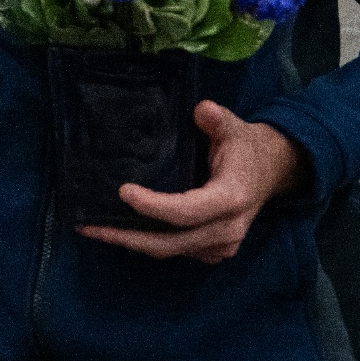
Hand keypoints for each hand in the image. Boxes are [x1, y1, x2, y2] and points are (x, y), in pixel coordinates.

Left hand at [77, 101, 308, 263]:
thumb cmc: (244, 148)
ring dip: (132, 243)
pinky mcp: (213, 251)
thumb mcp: (234, 128)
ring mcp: (221, 246)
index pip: (187, 211)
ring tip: (94, 229)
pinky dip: (148, 243)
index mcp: (231, 199)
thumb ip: (217, 120)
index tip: (124, 192)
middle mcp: (226, 230)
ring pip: (171, 250)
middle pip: (171, 242)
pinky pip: (177, 251)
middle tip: (89, 226)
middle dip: (128, 237)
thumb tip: (202, 110)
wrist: (269, 172)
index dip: (155, 207)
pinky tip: (121, 230)